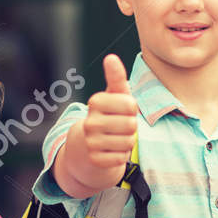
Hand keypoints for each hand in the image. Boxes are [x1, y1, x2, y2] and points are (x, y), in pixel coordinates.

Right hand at [71, 54, 137, 187]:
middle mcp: (90, 122)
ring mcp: (91, 142)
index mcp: (95, 102)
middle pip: (131, 125)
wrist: (85, 148)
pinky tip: (111, 151)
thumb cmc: (107, 117)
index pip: (130, 104)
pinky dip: (120, 156)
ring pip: (127, 142)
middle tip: (120, 127)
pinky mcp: (95, 160)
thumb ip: (116, 78)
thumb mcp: (113, 96)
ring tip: (116, 138)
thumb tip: (111, 57)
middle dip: (130, 127)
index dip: (132, 109)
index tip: (122, 111)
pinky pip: (121, 158)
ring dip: (127, 142)